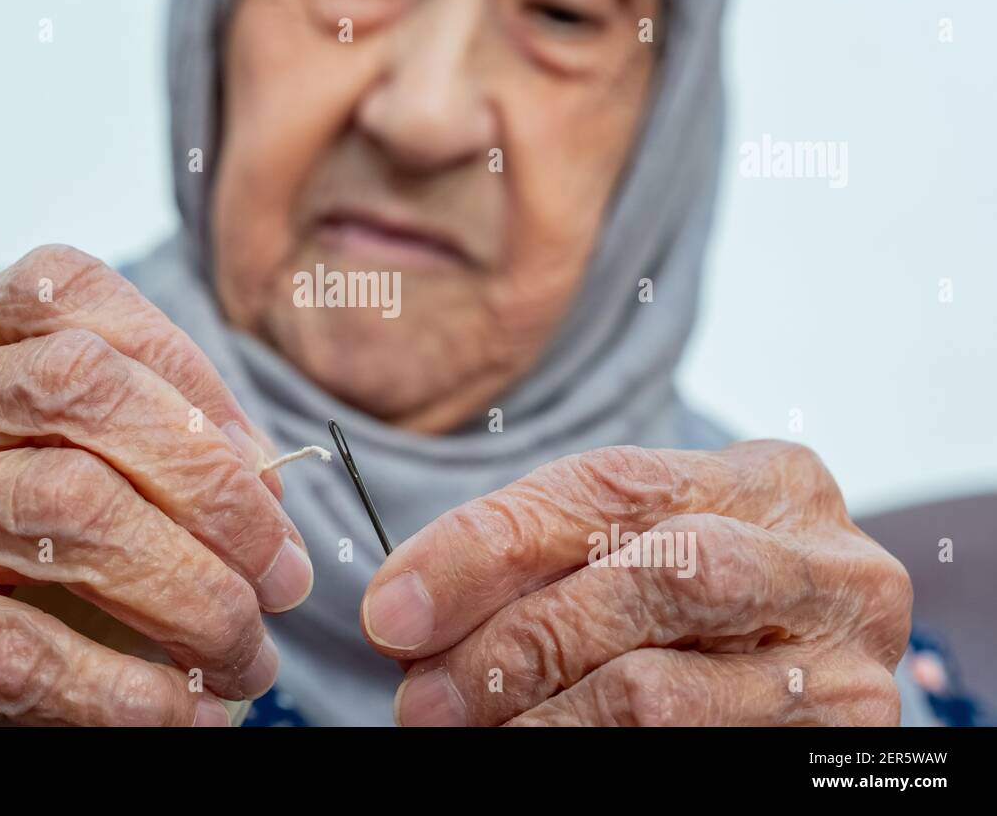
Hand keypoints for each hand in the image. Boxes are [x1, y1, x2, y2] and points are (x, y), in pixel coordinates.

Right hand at [0, 245, 312, 725]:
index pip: (75, 299)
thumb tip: (265, 479)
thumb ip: (145, 444)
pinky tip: (181, 711)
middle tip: (282, 578)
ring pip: (67, 510)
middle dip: (213, 490)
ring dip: (192, 597)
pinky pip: (16, 647)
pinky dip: (123, 688)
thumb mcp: (56, 462)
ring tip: (244, 655)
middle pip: (81, 392)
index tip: (263, 467)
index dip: (190, 374)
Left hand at [361, 442, 910, 725]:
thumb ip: (541, 561)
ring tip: (465, 731)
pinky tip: (534, 748)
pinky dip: (582, 755)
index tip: (393, 609)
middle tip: (422, 696)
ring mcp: (845, 670)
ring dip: (535, 719)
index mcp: (769, 481)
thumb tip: (407, 612)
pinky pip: (685, 758)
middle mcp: (829, 566)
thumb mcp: (634, 552)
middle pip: (655, 579)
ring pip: (658, 694)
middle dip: (516, 642)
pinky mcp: (836, 753)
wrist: (799, 669)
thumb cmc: (695, 606)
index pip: (610, 489)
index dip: (487, 547)